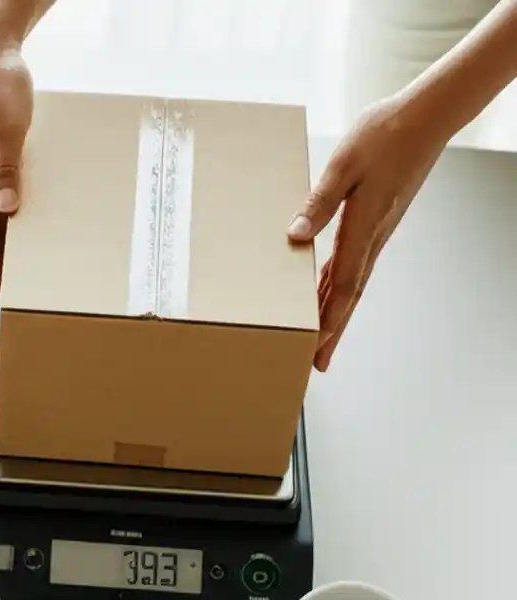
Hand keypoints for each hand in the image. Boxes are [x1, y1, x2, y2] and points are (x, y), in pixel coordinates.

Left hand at [286, 95, 447, 370]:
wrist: (423, 117)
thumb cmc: (383, 134)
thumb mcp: (343, 165)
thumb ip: (319, 201)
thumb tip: (296, 234)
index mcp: (364, 226)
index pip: (344, 286)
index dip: (329, 321)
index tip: (317, 350)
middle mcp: (373, 237)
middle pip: (348, 295)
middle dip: (332, 330)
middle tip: (317, 363)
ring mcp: (377, 231)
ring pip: (351, 282)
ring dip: (334, 311)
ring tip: (319, 339)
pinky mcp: (375, 221)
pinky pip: (353, 262)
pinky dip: (337, 284)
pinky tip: (324, 293)